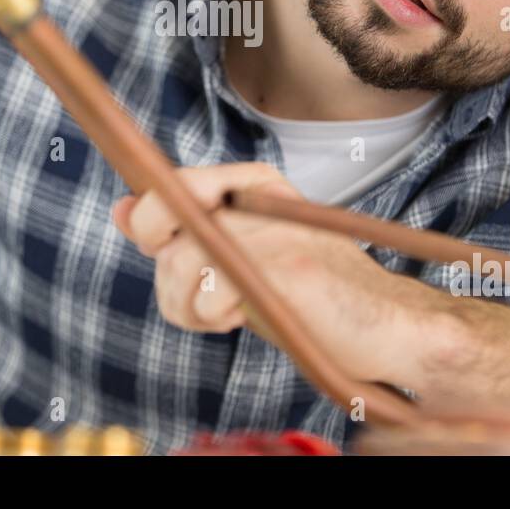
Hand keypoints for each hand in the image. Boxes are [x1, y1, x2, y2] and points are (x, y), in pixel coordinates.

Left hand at [111, 162, 427, 386]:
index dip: (148, 224)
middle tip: (197, 305)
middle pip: (162, 218)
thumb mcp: (241, 258)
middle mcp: (262, 193)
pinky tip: (241, 319)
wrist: (387, 326)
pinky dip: (213, 314)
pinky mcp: (288, 263)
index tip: (163, 256)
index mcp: (253, 183)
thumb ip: (186, 233)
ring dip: (188, 305)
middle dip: (166, 278)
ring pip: (180, 257)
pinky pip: (212, 286)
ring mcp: (275, 225)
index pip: (168, 184)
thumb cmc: (312, 297)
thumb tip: (122, 209)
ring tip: (222, 317)